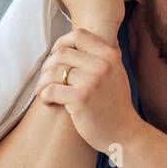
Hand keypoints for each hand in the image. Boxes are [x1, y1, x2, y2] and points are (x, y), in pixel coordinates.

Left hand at [36, 28, 140, 151]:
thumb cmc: (114, 104)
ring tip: (45, 92)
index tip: (56, 56)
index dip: (62, 43)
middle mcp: (103, 65)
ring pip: (53, 71)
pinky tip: (48, 102)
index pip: (79, 35)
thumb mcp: (116, 73)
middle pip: (61, 53)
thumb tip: (82, 37)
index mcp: (110, 56)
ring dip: (43, 83)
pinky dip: (44, 95)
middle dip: (48, 66)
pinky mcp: (81, 98)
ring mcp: (92, 81)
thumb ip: (102, 56)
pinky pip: (50, 89)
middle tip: (48, 80)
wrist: (123, 133)